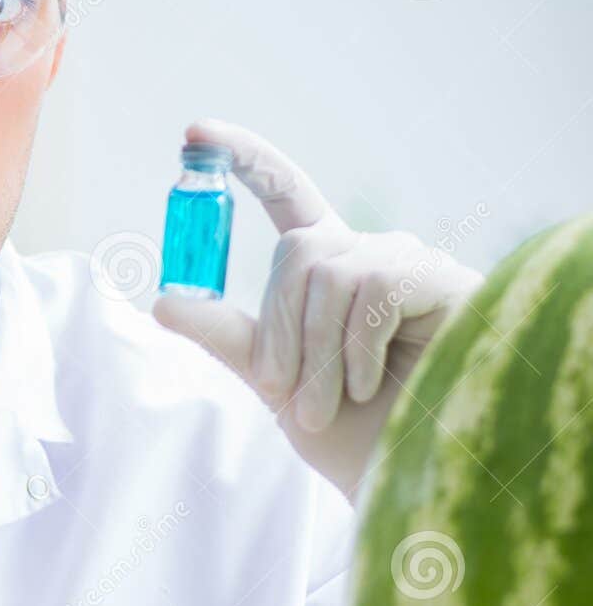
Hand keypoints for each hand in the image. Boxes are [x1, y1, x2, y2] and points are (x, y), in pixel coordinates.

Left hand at [152, 118, 483, 500]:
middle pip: (296, 252)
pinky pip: (372, 289)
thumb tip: (163, 301)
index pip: (286, 196)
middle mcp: (368, 255)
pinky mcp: (441, 279)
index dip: (247, 159)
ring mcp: (408, 262)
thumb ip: (230, 339)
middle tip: (289, 394)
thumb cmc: (356, 437)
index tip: (195, 131)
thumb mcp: (278, 386)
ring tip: (336, 403)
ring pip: (328, 274)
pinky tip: (371, 384)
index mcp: (327, 273)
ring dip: (318, 354)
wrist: (415, 475)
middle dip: (280, 329)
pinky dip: (357, 347)